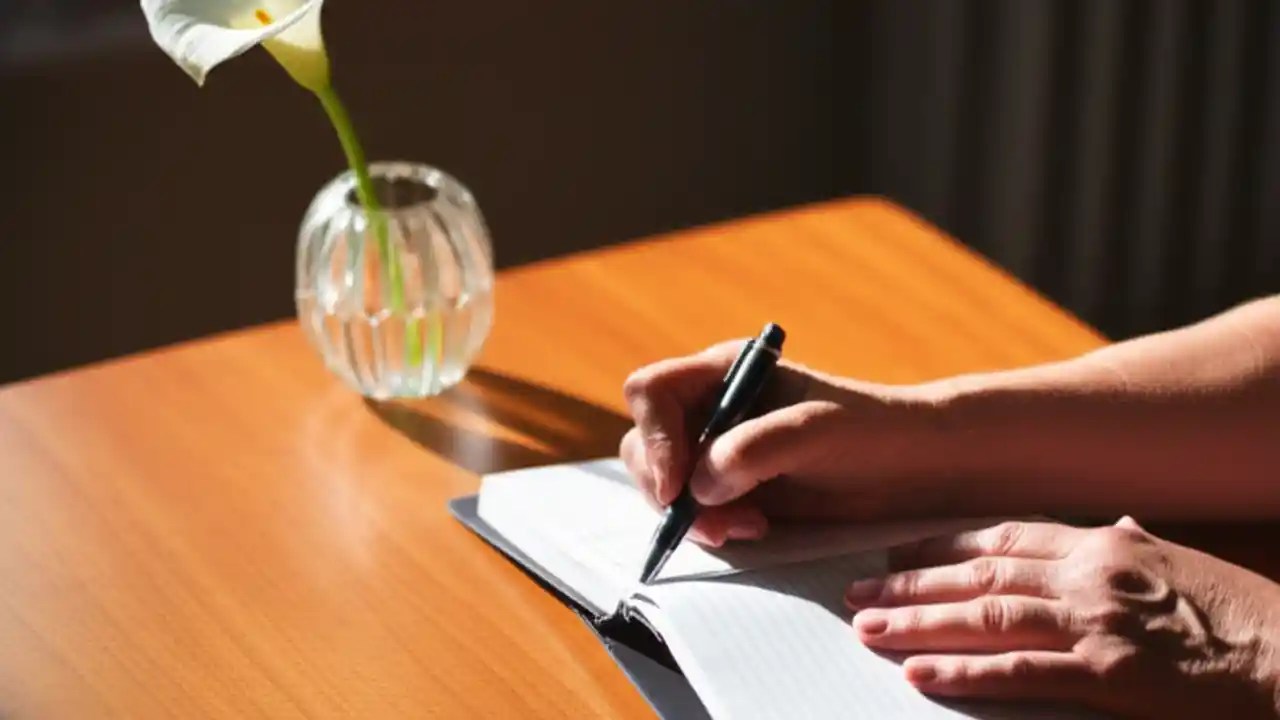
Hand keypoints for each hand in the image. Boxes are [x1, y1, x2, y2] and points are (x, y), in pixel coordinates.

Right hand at [619, 341, 949, 544]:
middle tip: (712, 523)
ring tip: (746, 527)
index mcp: (723, 372)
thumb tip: (698, 487)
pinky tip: (754, 528)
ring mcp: (716, 450)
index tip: (678, 485)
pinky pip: (690, 511)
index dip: (654, 438)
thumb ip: (753, 450)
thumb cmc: (871, 432)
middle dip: (668, 488)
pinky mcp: (729, 489)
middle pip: (644, 444)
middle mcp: (710, 407)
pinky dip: (710, 527)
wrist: (913, 468)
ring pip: (661, 483)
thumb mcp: (815, 431)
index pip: (651, 392)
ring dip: (690, 514)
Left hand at [846, 518, 1279, 718]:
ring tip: (867, 630)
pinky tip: (920, 674)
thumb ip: (1136, 546)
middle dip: (912, 583)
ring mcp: (1095, 623)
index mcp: (1105, 545)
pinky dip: (964, 671)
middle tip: (857, 592)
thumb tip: (1113, 525)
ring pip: (985, 617)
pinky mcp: (1107, 674)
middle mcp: (1090, 574)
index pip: (1004, 538)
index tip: (900, 552)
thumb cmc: (1247, 616)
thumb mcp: (1186, 563)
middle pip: (979, 575)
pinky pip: (1019, 672)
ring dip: (918, 622)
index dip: (943, 546)